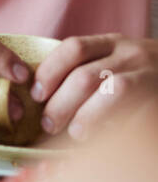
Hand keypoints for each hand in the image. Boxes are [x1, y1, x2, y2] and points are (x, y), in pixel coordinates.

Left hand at [32, 34, 157, 140]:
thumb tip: (39, 95)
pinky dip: (117, 125)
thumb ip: (87, 69)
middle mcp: (133, 54)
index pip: (73, 48)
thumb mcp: (117, 59)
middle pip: (86, 76)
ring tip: (74, 134)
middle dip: (60, 103)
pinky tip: (105, 138)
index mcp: (113, 43)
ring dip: (86, 116)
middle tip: (47, 124)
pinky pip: (138, 111)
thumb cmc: (143, 72)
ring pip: (113, 92)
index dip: (49, 71)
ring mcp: (151, 75)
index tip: (35, 95)